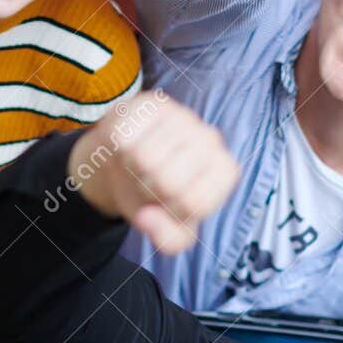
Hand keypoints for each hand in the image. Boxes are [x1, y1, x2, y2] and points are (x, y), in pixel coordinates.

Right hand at [68, 92, 239, 254]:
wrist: (129, 163)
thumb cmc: (157, 196)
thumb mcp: (172, 231)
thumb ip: (168, 240)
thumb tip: (147, 217)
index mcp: (224, 172)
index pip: (194, 202)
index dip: (171, 211)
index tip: (169, 202)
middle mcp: (210, 138)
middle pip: (168, 180)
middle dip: (148, 189)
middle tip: (148, 182)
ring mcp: (182, 116)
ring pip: (144, 157)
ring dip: (131, 169)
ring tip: (137, 164)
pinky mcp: (149, 102)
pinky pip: (124, 135)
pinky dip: (117, 149)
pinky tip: (127, 146)